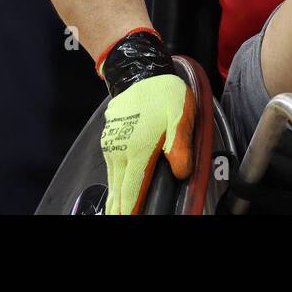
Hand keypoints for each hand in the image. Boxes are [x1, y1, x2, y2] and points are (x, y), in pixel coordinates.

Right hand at [97, 29, 194, 214]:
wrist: (139, 72)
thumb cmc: (163, 94)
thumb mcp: (181, 117)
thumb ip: (180, 146)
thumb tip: (181, 174)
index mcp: (138, 150)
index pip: (132, 191)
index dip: (131, 210)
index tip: (130, 219)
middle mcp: (119, 152)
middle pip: (118, 191)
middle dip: (120, 210)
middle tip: (123, 219)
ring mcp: (111, 145)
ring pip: (112, 181)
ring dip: (115, 199)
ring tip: (118, 213)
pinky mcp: (109, 139)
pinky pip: (111, 168)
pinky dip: (114, 183)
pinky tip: (117, 192)